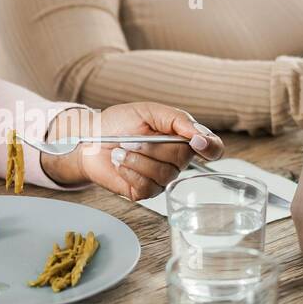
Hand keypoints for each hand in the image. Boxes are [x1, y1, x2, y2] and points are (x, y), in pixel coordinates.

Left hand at [40, 103, 224, 200]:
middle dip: (153, 148)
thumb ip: (176, 119)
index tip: (197, 142)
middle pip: (183, 159)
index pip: (213, 148)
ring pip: (164, 174)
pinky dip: (130, 172)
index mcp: (182, 138)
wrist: (90, 139)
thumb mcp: (149, 111)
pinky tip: (119, 163)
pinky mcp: (145, 192)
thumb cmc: (119, 122)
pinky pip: (148, 187)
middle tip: (131, 140)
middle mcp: (176, 160)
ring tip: (120, 150)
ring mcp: (162, 178)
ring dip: (137, 160)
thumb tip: (199, 133)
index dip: (211, 147)